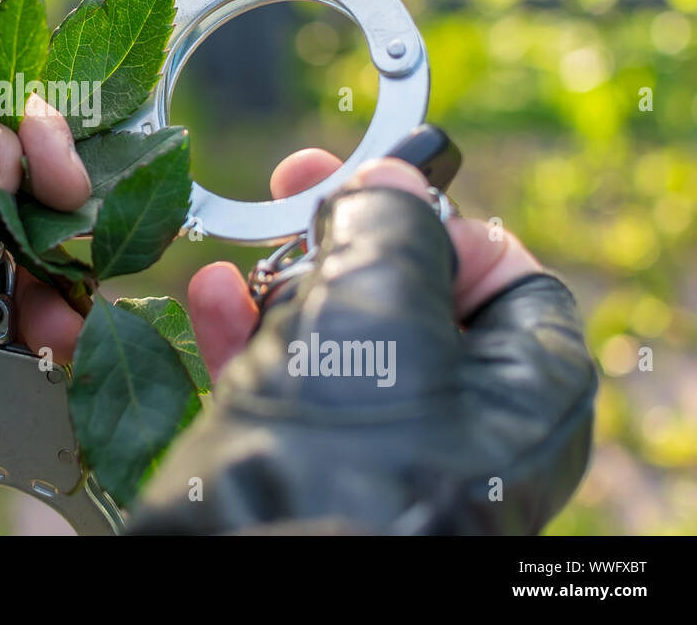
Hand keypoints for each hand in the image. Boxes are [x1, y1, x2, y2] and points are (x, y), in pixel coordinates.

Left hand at [0, 62, 92, 532]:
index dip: (34, 132)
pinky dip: (25, 355)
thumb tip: (11, 150)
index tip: (64, 179)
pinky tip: (41, 365)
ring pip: (16, 272)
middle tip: (80, 268)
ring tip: (60, 334)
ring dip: (51, 296)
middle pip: (16, 194)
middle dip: (57, 227)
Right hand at [126, 146, 596, 533]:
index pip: (506, 276)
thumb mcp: (380, 296)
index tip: (378, 185)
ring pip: (338, 334)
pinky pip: (286, 377)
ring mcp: (381, 443)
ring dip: (284, 278)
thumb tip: (390, 183)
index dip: (442, 221)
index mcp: (523, 387)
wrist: (258, 552)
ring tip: (245, 241)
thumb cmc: (347, 443)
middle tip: (296, 185)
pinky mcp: (309, 457)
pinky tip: (211, 294)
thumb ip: (391, 218)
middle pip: (411, 296)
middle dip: (346, 237)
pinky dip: (248, 329)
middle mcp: (463, 421)